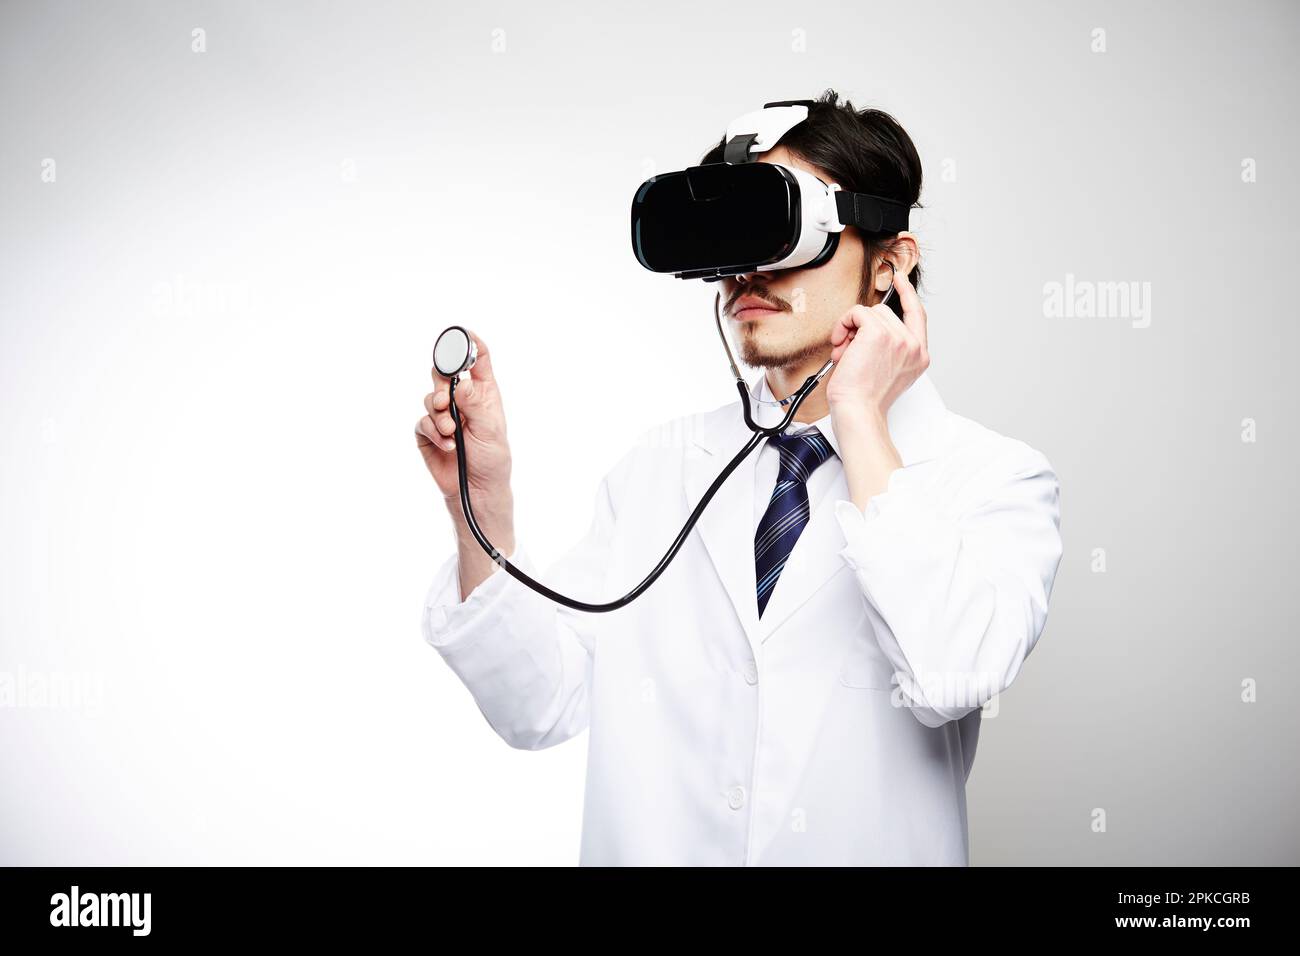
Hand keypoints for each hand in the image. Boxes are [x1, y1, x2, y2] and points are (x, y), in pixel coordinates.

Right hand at [416, 329, 512, 503]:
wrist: (476, 490)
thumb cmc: (491, 460)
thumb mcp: (490, 430)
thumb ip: (474, 404)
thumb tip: (460, 382)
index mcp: (483, 393)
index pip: (477, 360)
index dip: (469, 344)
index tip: (461, 334)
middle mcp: (462, 400)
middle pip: (444, 374)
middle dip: (441, 384)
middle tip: (445, 399)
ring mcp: (444, 416)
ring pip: (429, 398)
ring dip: (438, 414)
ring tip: (451, 431)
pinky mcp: (428, 433)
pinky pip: (422, 422)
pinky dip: (433, 432)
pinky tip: (448, 445)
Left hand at [825, 268, 928, 420]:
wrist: (858, 411)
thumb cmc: (864, 400)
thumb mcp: (884, 372)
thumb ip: (886, 349)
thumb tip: (863, 329)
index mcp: (918, 356)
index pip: (918, 315)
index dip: (908, 294)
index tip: (898, 279)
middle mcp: (913, 346)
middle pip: (884, 313)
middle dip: (862, 327)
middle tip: (849, 350)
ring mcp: (898, 338)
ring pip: (869, 312)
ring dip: (850, 328)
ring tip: (844, 353)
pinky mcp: (878, 333)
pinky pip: (857, 312)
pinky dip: (843, 324)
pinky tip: (840, 345)